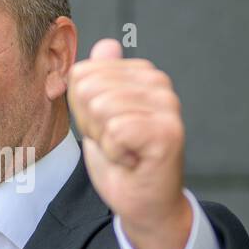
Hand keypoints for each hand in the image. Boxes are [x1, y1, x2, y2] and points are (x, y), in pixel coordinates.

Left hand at [67, 38, 192, 248]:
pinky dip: (116, 153)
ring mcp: (167, 105)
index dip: (82, 110)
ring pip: (101, 108)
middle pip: (88, 88)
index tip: (105, 129)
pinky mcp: (168, 130)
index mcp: (141, 73)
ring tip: (125, 151)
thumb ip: (98, 81)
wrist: (143, 203)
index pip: (81, 74)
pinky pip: (117, 130)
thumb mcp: (98, 117)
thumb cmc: (121, 161)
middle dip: (92, 124)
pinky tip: (133, 160)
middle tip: (116, 143)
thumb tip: (107, 45)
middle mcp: (158, 83)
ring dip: (105, 140)